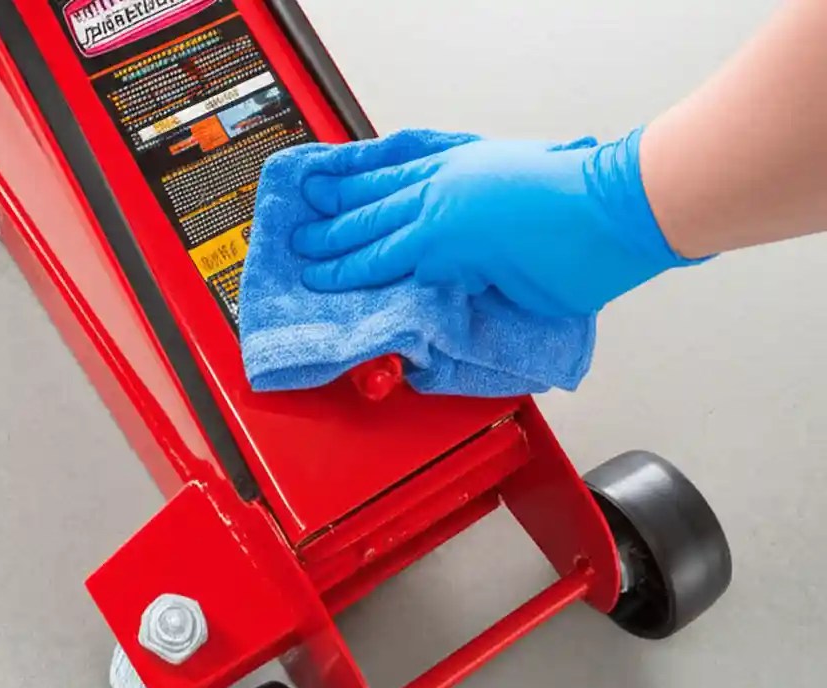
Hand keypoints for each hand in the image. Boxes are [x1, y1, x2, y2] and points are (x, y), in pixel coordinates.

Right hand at [292, 129, 697, 316]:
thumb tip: (436, 297)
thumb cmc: (580, 261)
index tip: (313, 281)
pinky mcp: (474, 155)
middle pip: (369, 222)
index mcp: (443, 245)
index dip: (341, 274)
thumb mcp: (514, 301)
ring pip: (384, 184)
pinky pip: (418, 153)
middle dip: (330, 236)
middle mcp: (439, 204)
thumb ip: (465, 294)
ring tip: (314, 193)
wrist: (622, 210)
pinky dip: (388, 157)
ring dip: (345, 192)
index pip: (376, 262)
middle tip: (297, 243)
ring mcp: (454, 174)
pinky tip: (370, 158)